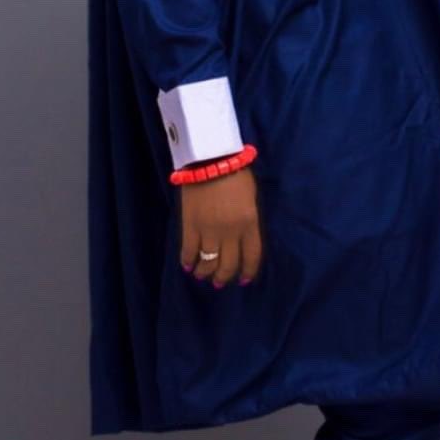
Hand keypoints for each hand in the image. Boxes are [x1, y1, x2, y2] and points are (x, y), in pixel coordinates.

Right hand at [179, 165, 263, 287]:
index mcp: (250, 224)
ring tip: (202, 276)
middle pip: (228, 264)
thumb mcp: (251, 198)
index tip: (244, 280)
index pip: (251, 257)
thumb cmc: (236, 172)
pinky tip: (187, 265)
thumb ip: (248, 220)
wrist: (210, 157)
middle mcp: (231, 232)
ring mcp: (209, 230)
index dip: (248, 272)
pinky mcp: (190, 225)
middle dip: (224, 277)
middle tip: (220, 282)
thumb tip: (242, 238)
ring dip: (205, 273)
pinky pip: (189, 250)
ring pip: (207, 262)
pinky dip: (187, 260)